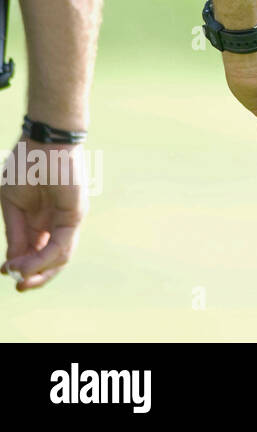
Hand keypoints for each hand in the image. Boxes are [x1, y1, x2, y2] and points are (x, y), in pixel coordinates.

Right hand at [1, 140, 89, 291]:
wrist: (44, 143)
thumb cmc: (26, 167)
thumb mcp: (12, 205)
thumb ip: (16, 234)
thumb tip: (12, 264)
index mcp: (40, 220)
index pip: (36, 251)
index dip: (21, 265)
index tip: (4, 271)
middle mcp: (56, 223)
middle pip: (52, 259)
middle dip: (36, 276)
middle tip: (20, 287)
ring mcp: (67, 220)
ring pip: (59, 256)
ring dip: (39, 271)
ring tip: (20, 278)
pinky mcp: (75, 215)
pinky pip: (61, 244)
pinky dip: (44, 258)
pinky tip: (26, 266)